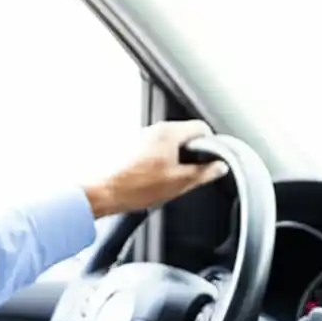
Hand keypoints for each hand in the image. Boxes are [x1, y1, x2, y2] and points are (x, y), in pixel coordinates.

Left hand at [82, 120, 228, 218]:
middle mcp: (153, 129)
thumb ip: (203, 173)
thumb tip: (219, 167)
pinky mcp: (129, 146)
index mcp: (168, 133)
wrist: (101, 193)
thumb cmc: (134, 187)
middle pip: (184, 135)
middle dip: (191, 153)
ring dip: (173, 158)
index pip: (201, 127)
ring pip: (167, 143)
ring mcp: (140, 136)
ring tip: (168, 180)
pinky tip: (152, 180)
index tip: (211, 159)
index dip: (211, 144)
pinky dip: (158, 161)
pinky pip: (152, 149)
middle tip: (190, 174)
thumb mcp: (178, 183)